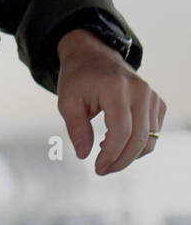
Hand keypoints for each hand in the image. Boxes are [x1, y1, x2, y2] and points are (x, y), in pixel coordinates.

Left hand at [57, 28, 165, 174]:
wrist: (93, 55)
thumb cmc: (79, 79)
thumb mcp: (67, 101)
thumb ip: (76, 128)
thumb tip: (84, 155)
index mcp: (116, 87)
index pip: (121, 131)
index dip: (111, 155)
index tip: (98, 168)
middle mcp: (139, 90)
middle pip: (138, 139)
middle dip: (120, 161)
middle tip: (102, 169)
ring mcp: (151, 96)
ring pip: (149, 140)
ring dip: (130, 156)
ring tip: (107, 153)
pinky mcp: (157, 102)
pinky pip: (153, 134)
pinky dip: (139, 145)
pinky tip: (119, 142)